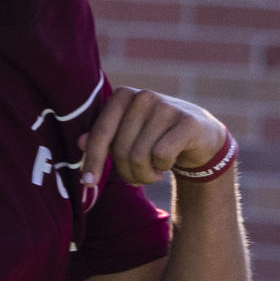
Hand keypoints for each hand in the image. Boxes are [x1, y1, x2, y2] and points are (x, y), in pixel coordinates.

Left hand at [81, 87, 232, 197]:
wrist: (201, 137)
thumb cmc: (157, 137)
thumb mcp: (128, 136)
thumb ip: (104, 138)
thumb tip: (78, 142)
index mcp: (123, 96)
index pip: (100, 134)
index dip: (92, 161)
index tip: (86, 183)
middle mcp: (144, 96)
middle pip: (122, 151)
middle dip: (129, 173)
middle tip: (139, 177)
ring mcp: (167, 107)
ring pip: (141, 157)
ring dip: (146, 175)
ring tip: (155, 171)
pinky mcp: (187, 122)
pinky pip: (162, 155)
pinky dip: (163, 166)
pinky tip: (169, 162)